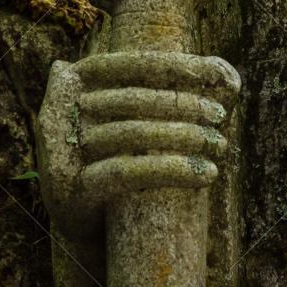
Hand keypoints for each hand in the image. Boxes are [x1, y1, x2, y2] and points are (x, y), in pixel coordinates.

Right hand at [36, 50, 239, 240]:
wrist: (84, 222)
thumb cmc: (117, 156)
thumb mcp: (130, 117)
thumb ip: (161, 89)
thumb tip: (228, 72)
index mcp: (71, 82)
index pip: (127, 64)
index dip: (171, 65)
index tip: (211, 72)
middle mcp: (58, 111)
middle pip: (134, 99)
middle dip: (184, 104)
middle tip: (221, 115)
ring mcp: (59, 152)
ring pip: (134, 133)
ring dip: (185, 137)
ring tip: (219, 144)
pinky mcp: (69, 190)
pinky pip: (128, 172)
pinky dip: (173, 170)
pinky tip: (207, 174)